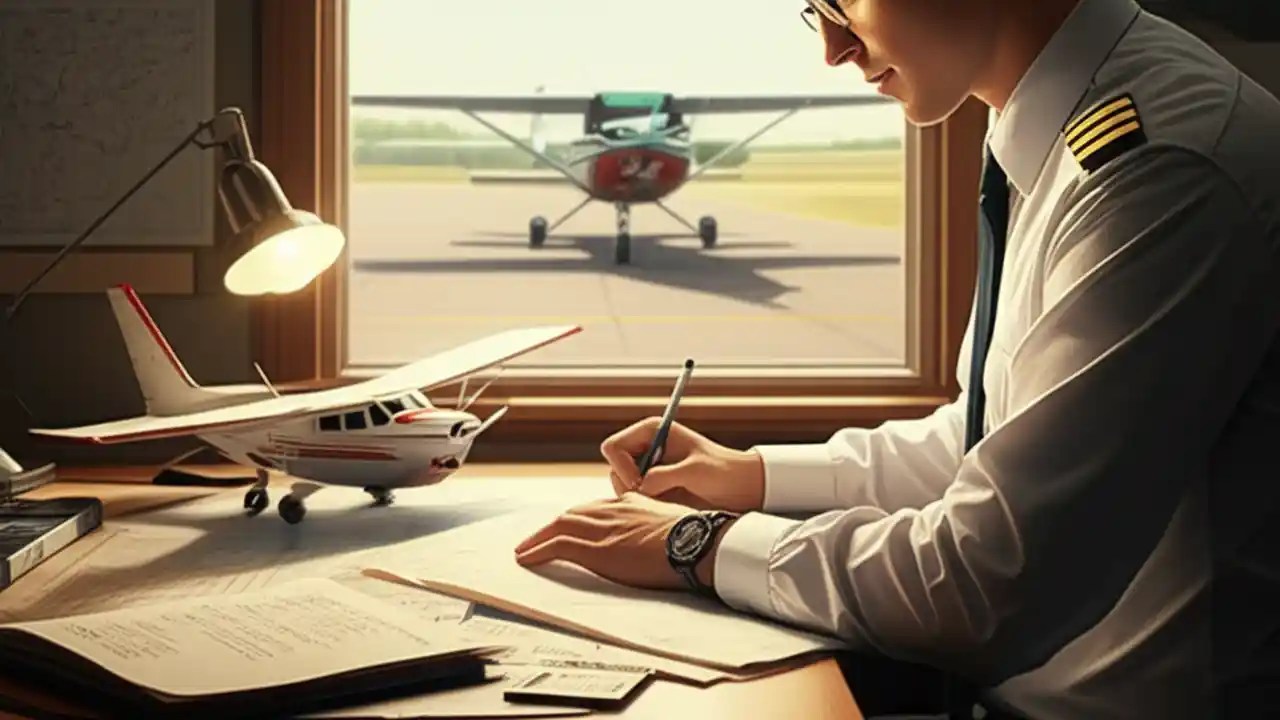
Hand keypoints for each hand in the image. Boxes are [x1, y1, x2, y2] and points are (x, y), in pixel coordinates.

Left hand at [514, 493, 725, 590]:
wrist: (698, 542)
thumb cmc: (695, 536)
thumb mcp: (674, 518)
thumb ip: (658, 520)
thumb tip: (660, 532)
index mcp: (632, 502)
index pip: (595, 507)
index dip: (578, 517)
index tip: (568, 525)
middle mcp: (613, 511)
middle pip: (573, 514)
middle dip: (553, 525)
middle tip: (538, 537)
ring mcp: (604, 529)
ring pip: (559, 527)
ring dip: (538, 538)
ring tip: (524, 549)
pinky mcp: (597, 550)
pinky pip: (557, 547)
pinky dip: (538, 550)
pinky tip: (526, 558)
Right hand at [600, 417, 765, 511]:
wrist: (741, 488)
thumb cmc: (723, 471)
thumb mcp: (694, 471)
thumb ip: (662, 477)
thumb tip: (639, 489)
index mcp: (651, 431)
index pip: (613, 447)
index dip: (621, 467)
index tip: (641, 483)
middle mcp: (645, 449)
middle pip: (614, 469)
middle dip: (629, 485)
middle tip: (655, 495)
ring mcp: (647, 470)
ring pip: (620, 487)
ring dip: (637, 498)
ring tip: (666, 499)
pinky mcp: (653, 490)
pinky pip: (633, 501)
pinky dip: (644, 507)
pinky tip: (667, 506)